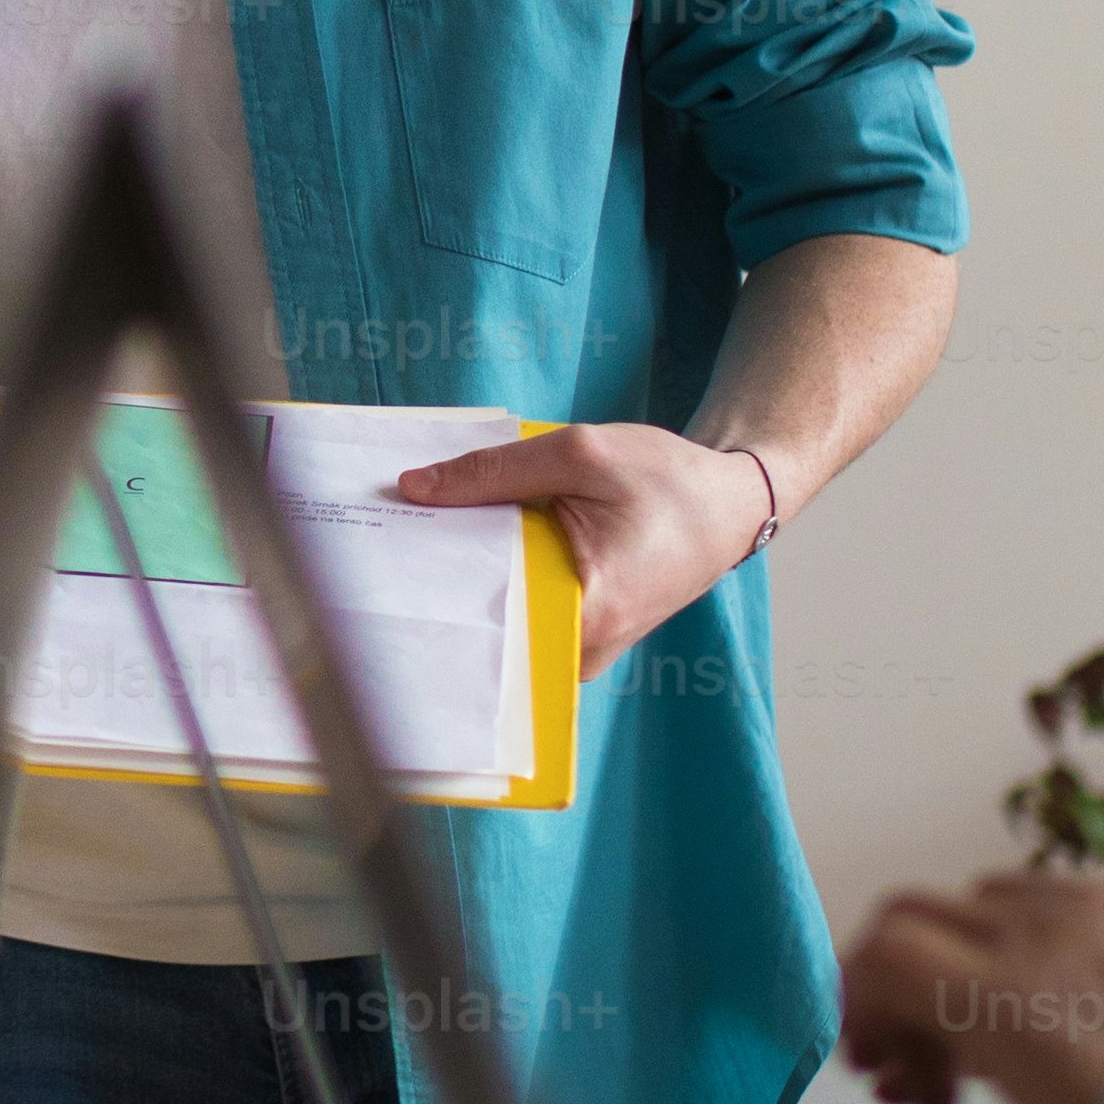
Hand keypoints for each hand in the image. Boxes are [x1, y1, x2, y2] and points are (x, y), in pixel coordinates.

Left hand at [390, 418, 768, 668]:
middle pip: (485, 623)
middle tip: (376, 546)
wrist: (729, 506)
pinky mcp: (579, 639)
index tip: (374, 568)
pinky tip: (459, 548)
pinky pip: (520, 616)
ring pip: (499, 622)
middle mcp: (583, 648)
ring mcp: (582, 650)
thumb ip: (494, 471)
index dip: (428, 588)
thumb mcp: (581, 452)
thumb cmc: (668, 479)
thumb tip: (414, 488)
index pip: (485, 616)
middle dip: (434, 582)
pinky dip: (492, 581)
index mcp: (589, 609)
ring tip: (410, 542)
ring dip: (460, 581)